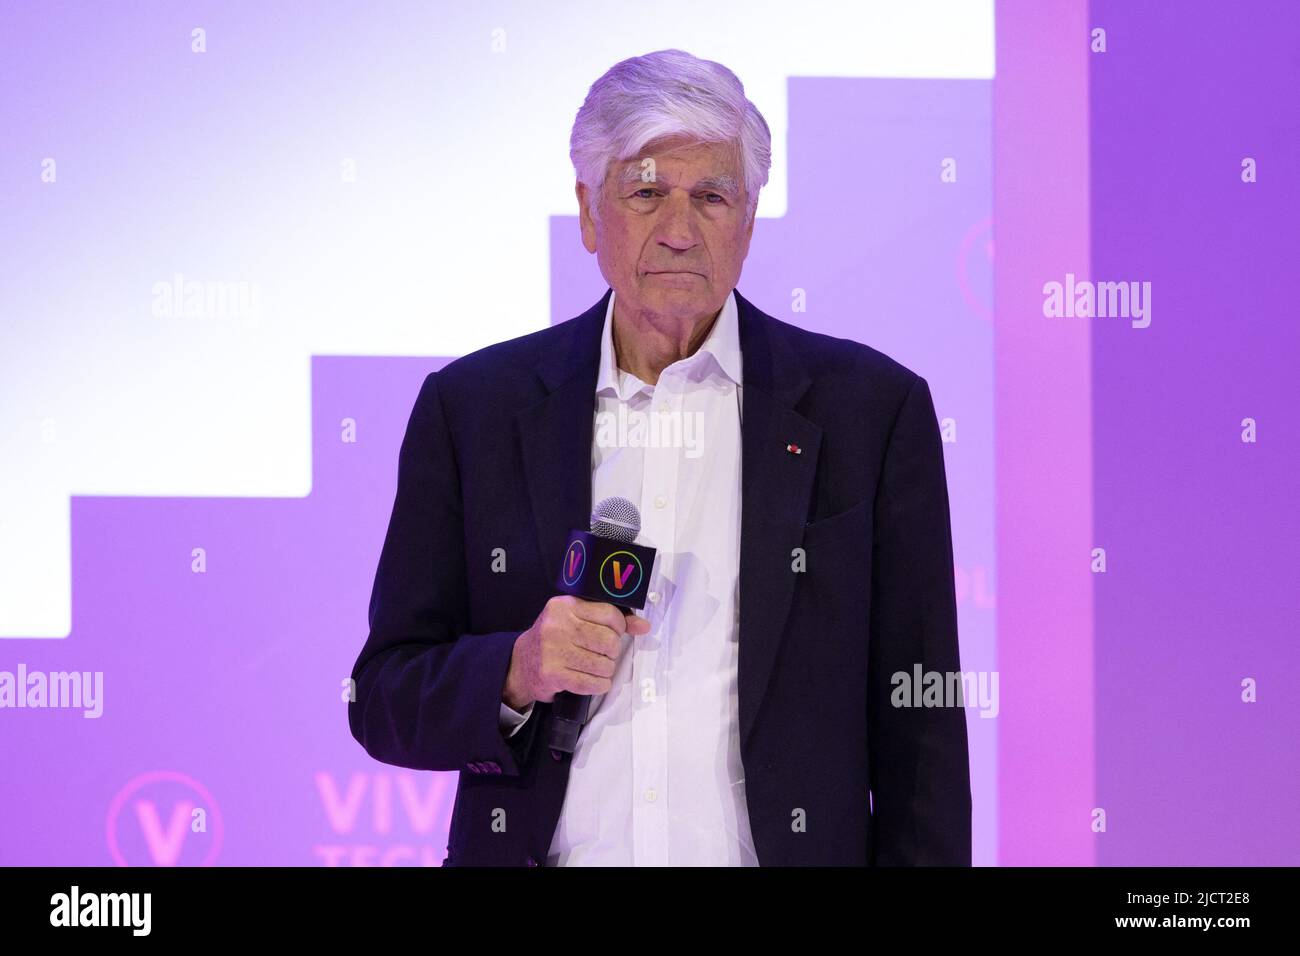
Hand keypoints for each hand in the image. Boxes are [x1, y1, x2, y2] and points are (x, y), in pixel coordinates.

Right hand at [501, 595, 648, 708]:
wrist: (521, 664)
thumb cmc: (554, 639)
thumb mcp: (575, 620)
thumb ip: (610, 620)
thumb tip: (643, 626)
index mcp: (565, 606)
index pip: (609, 614)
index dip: (619, 626)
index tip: (614, 633)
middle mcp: (558, 626)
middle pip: (609, 641)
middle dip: (612, 651)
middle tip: (603, 653)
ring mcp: (554, 651)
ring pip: (603, 664)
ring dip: (606, 670)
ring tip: (595, 667)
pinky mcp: (553, 674)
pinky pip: (592, 683)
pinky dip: (599, 684)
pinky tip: (593, 680)